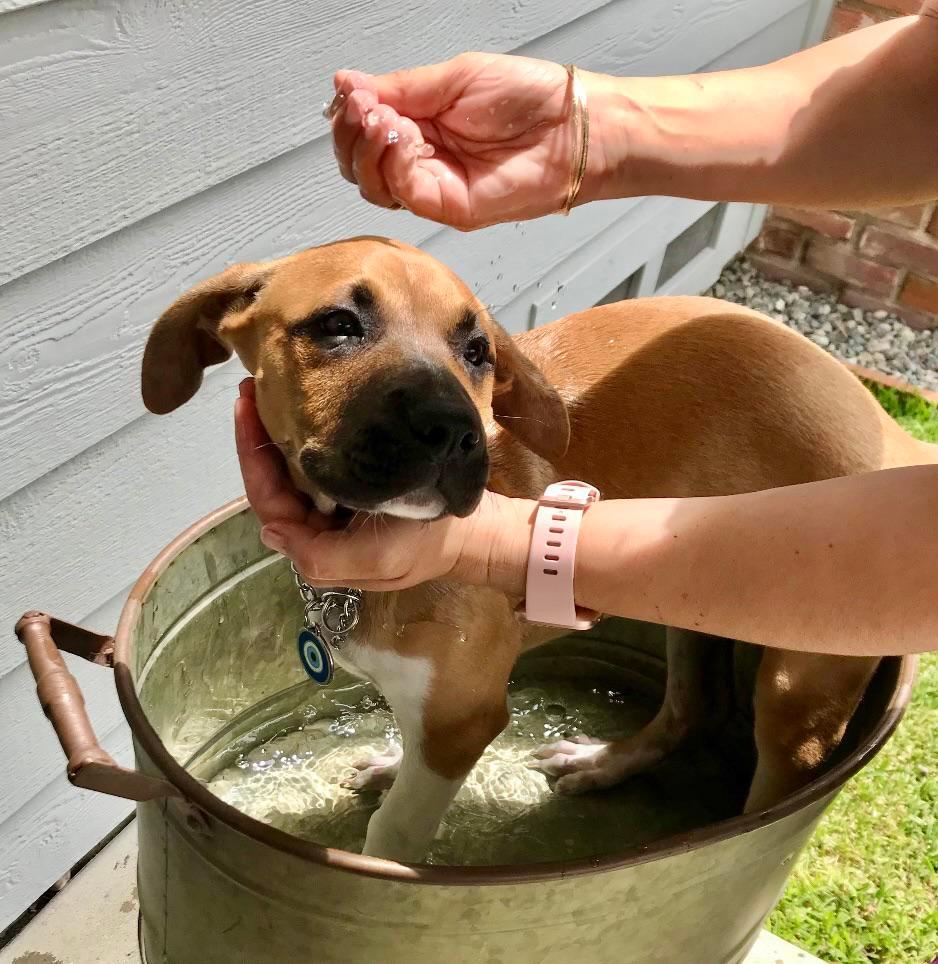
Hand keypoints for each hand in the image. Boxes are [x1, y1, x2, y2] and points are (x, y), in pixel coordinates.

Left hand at [234, 378, 532, 593]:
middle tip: (250, 388)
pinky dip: (307, 436)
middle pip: (273, 482)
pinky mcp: (355, 486)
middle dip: (258, 438)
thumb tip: (269, 530)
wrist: (475, 532)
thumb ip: (320, 557)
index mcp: (316, 544)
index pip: (270, 502)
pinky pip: (319, 462)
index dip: (252, 458)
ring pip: (292, 471)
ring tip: (267, 392)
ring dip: (277, 433)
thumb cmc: (426, 544)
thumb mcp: (377, 559)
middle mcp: (317, 525)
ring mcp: (335, 506)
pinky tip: (304, 409)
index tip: (246, 409)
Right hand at [327, 53, 601, 229]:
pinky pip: (405, 193)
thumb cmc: (528, 98)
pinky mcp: (450, 209)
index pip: (364, 132)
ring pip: (374, 185)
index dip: (350, 115)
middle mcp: (422, 161)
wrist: (573, 128)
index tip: (351, 93)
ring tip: (383, 121)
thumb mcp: (453, 78)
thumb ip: (401, 88)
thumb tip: (345, 82)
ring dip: (367, 150)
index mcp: (422, 126)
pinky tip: (406, 139)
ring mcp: (434, 188)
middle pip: (360, 165)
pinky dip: (394, 165)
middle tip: (364, 110)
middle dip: (351, 135)